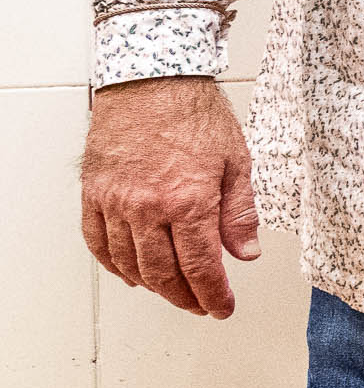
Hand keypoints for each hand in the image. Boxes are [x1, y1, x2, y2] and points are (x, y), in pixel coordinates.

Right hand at [81, 74, 261, 317]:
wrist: (151, 79)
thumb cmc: (195, 114)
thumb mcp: (237, 161)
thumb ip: (240, 213)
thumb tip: (246, 253)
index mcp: (189, 202)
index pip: (201, 268)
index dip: (213, 296)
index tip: (222, 308)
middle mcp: (147, 208)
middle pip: (164, 273)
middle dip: (185, 298)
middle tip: (200, 306)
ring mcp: (116, 202)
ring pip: (129, 263)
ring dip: (152, 286)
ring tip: (172, 292)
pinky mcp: (94, 192)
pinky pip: (98, 241)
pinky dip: (114, 265)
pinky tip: (131, 273)